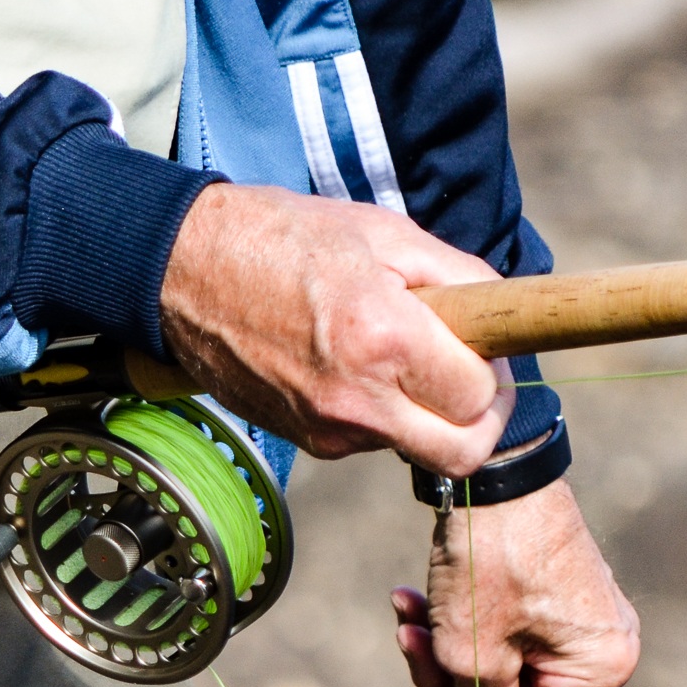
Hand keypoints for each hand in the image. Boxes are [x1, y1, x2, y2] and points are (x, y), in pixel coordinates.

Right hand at [159, 184, 515, 475]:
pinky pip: (372, 439)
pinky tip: (355, 363)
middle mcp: (358, 400)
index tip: (485, 345)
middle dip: (482, 419)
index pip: (481, 395)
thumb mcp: (383, 233)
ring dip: (425, 410)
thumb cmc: (281, 239)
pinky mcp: (308, 442)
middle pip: (462, 453)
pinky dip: (383, 411)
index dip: (495, 370)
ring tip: (393, 349)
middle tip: (472, 378)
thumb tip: (502, 311)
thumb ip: (458, 276)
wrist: (184, 271)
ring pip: (417, 446)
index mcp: (383, 339)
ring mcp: (329, 429)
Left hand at [387, 479, 638, 686]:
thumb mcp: (473, 654)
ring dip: (439, 658)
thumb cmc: (490, 559)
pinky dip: (450, 626)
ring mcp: (569, 618)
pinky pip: (493, 633)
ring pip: (494, 670)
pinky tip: (407, 602)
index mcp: (599, 669)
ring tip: (403, 627)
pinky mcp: (538, 594)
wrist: (487, 464)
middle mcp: (596, 647)